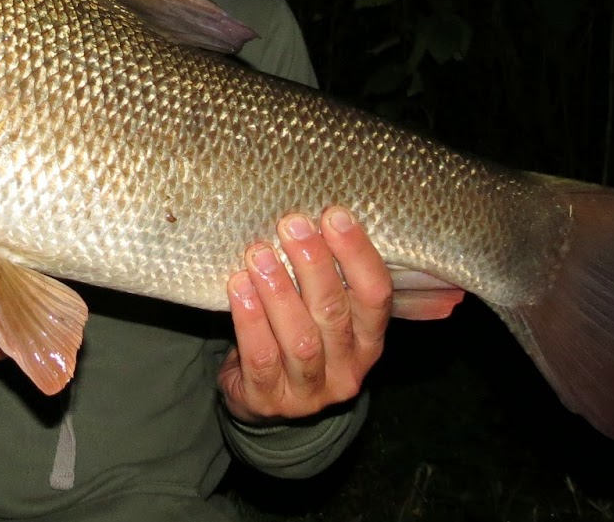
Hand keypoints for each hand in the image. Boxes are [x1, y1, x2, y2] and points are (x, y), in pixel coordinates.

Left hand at [218, 207, 393, 423]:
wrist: (264, 397)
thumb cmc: (296, 333)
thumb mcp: (321, 310)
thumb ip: (328, 274)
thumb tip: (320, 212)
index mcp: (369, 339)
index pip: (376, 295)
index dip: (358, 254)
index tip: (334, 215)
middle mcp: (348, 368)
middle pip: (335, 313)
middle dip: (313, 264)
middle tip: (292, 225)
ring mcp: (310, 390)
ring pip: (300, 339)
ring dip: (279, 291)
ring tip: (259, 253)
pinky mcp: (269, 400)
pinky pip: (261, 358)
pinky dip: (250, 320)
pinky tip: (238, 287)